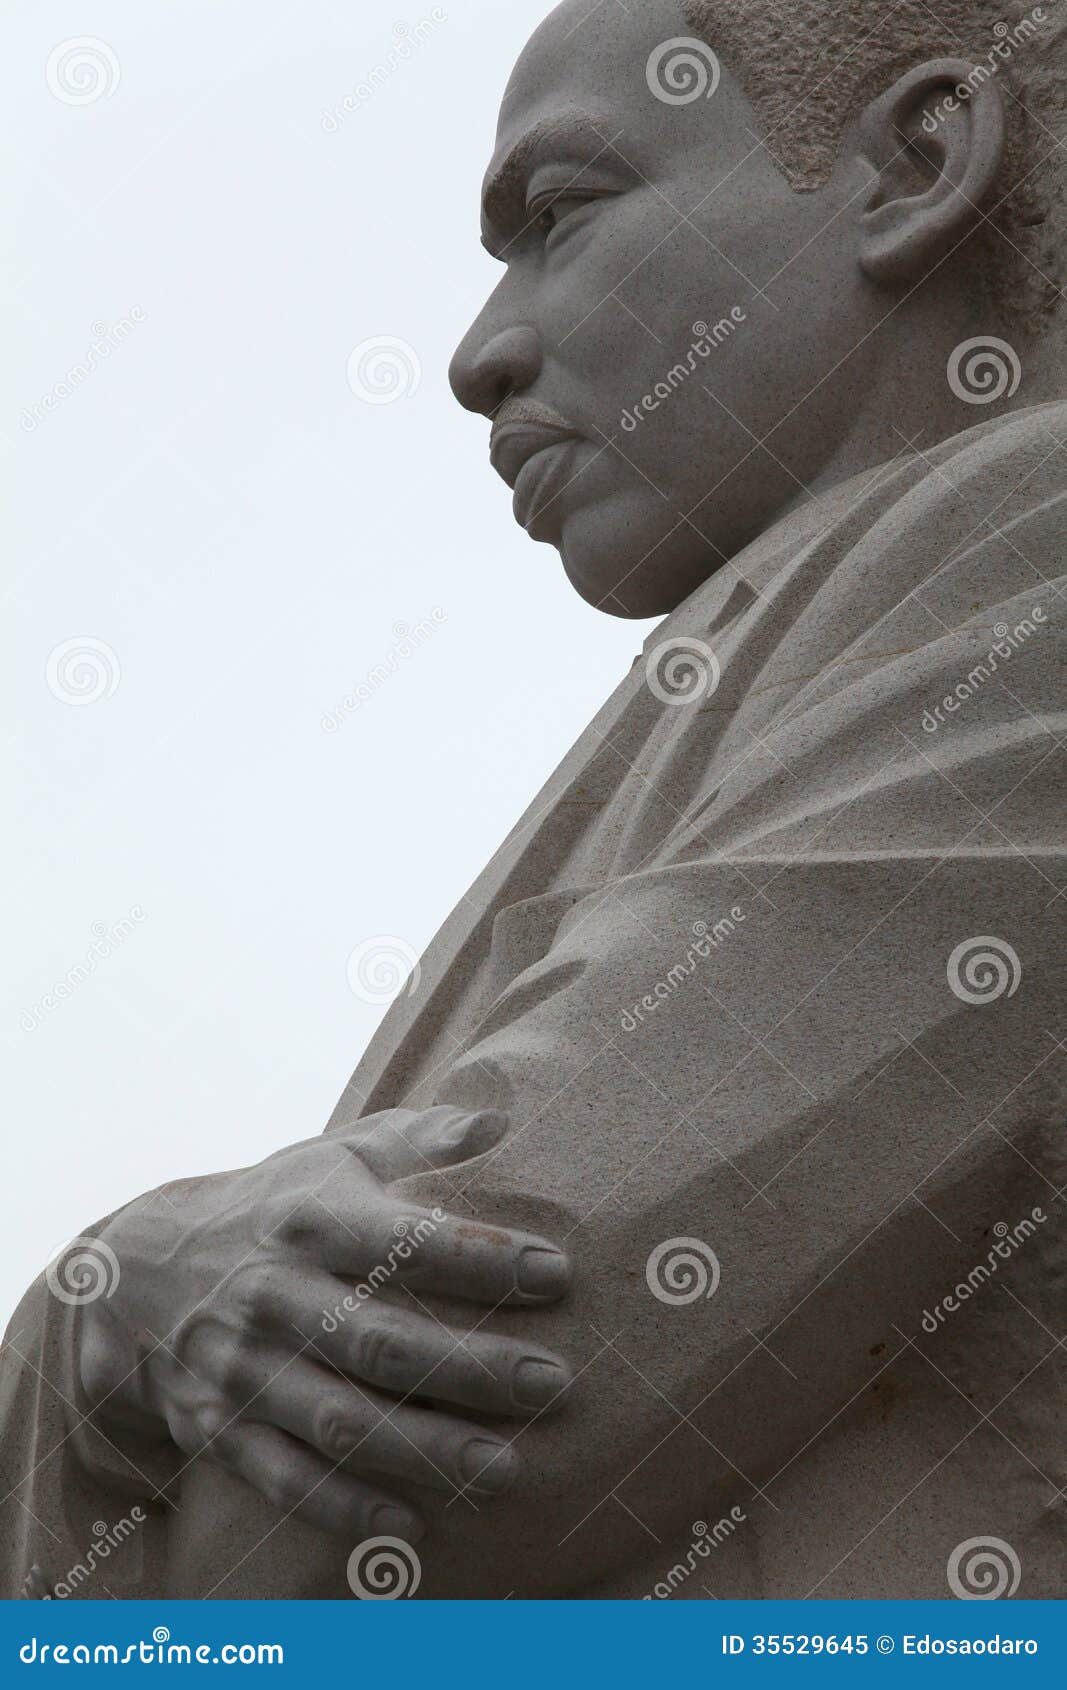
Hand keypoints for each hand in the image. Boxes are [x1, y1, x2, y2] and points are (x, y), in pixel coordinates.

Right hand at [78, 1106, 570, 1540]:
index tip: (558, 1273)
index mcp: (311, 1219)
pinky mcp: (219, 1429)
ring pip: (340, 1420)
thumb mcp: (339, 1155)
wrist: (144, 1275)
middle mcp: (274, 1295)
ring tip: (506, 1468)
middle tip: (555, 1384)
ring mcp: (243, 1368)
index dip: (483, 1257)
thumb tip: (500, 1123)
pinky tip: (413, 1523)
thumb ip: (421, 1140)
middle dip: (474, 1368)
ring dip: (425, 1450)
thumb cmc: (280, 1207)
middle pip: (383, 1341)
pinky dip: (345, 1506)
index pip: (406, 1239)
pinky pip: (285, 1479)